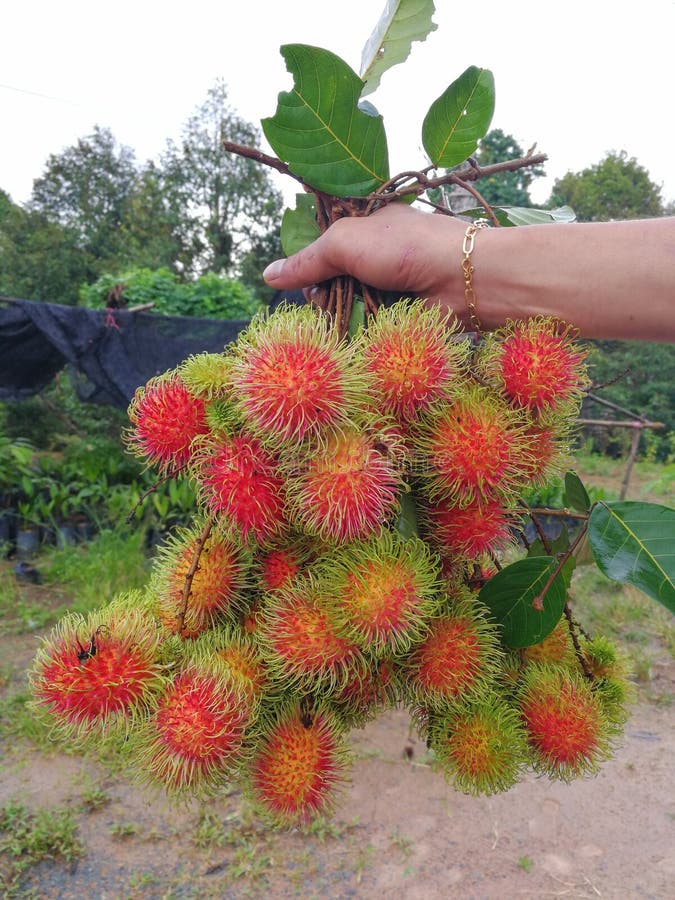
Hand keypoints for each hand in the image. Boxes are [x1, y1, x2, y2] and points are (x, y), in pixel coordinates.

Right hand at [263, 203, 467, 315]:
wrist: (462, 281)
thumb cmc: (405, 248)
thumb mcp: (346, 242)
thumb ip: (307, 259)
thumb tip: (268, 275)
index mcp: (367, 226)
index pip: (326, 243)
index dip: (310, 260)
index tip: (299, 274)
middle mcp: (378, 254)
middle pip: (331, 278)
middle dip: (322, 290)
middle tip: (321, 297)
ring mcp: (388, 286)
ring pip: (346, 305)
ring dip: (339, 313)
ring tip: (337, 317)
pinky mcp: (398, 315)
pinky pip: (365, 325)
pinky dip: (357, 331)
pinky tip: (350, 335)